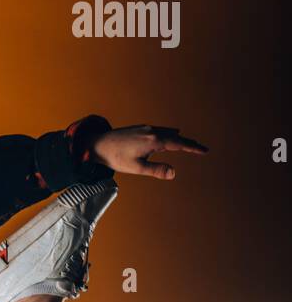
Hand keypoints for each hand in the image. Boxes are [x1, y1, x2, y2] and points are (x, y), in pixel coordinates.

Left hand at [90, 125, 207, 179]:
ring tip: (189, 143)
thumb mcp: (136, 168)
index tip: (204, 151)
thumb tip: (174, 173)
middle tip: (201, 149)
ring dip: (180, 138)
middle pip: (176, 137)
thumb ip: (156, 170)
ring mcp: (147, 128)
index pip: (179, 144)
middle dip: (189, 143)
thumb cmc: (116, 158)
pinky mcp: (141, 128)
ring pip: (168, 132)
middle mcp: (152, 131)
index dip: (193, 148)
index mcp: (154, 141)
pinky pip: (161, 130)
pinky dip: (170, 133)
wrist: (98, 144)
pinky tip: (171, 134)